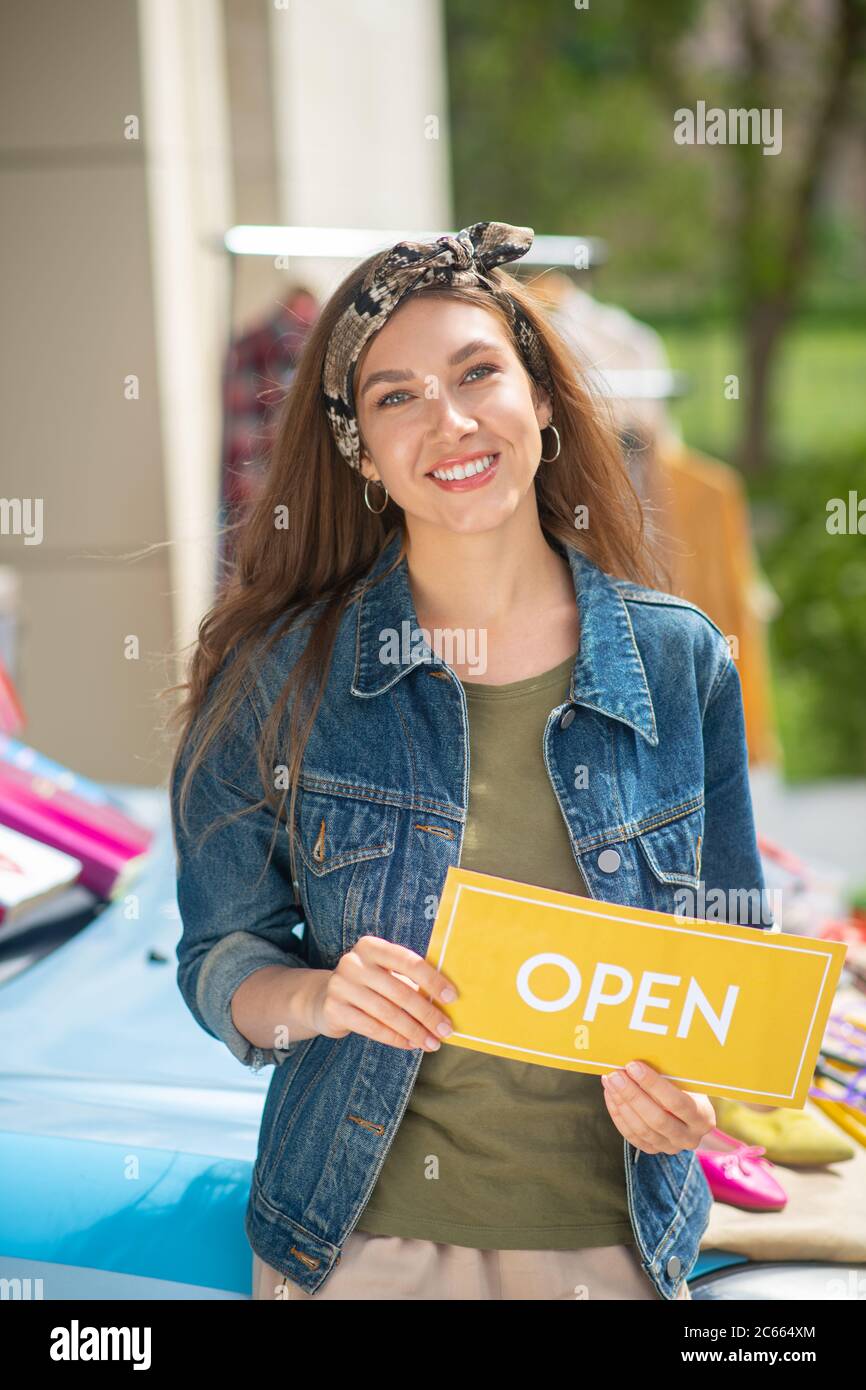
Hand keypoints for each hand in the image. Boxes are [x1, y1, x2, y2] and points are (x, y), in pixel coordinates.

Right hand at [309, 935, 457, 1052]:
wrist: (322, 998)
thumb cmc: (368, 985)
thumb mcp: (384, 973)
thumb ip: (409, 981)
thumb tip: (444, 1002)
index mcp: (371, 947)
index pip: (408, 961)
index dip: (432, 980)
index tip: (452, 997)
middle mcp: (354, 962)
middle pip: (400, 991)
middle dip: (427, 1014)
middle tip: (445, 1030)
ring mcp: (341, 985)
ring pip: (388, 1013)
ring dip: (414, 1031)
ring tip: (431, 1043)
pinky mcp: (334, 1009)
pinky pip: (372, 1028)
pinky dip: (395, 1038)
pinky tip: (411, 1044)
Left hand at [601, 1060, 715, 1154]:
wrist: (688, 1112)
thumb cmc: (686, 1087)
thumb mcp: (686, 1080)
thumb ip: (669, 1073)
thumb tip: (638, 1054)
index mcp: (703, 1118)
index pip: (677, 1102)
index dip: (653, 1084)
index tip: (633, 1066)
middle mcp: (689, 1138)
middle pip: (657, 1119)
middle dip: (632, 1095)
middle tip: (616, 1074)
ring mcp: (671, 1147)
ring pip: (641, 1129)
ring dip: (621, 1103)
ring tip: (610, 1081)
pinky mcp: (653, 1150)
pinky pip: (631, 1135)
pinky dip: (618, 1114)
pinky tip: (610, 1094)